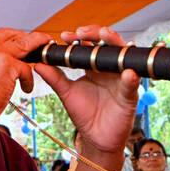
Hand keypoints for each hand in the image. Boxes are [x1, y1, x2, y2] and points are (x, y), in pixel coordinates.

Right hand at [0, 29, 51, 128]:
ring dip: (37, 47)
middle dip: (27, 37)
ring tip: (44, 53)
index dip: (10, 39)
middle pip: (11, 34)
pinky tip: (26, 88)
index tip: (18, 43)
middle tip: (39, 41)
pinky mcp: (8, 64)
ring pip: (24, 44)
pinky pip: (26, 68)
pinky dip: (28, 80)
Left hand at [33, 26, 139, 154]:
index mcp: (94, 67)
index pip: (89, 44)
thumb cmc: (84, 114)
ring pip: (123, 56)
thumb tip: (38, 63)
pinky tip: (127, 73)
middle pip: (107, 44)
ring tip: (106, 37)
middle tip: (82, 32)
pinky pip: (132, 84)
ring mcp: (121, 79)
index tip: (65, 36)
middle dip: (97, 33)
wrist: (96, 138)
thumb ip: (54, 78)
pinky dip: (131, 78)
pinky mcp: (130, 95)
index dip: (79, 37)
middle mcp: (109, 69)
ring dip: (116, 44)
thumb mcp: (66, 93)